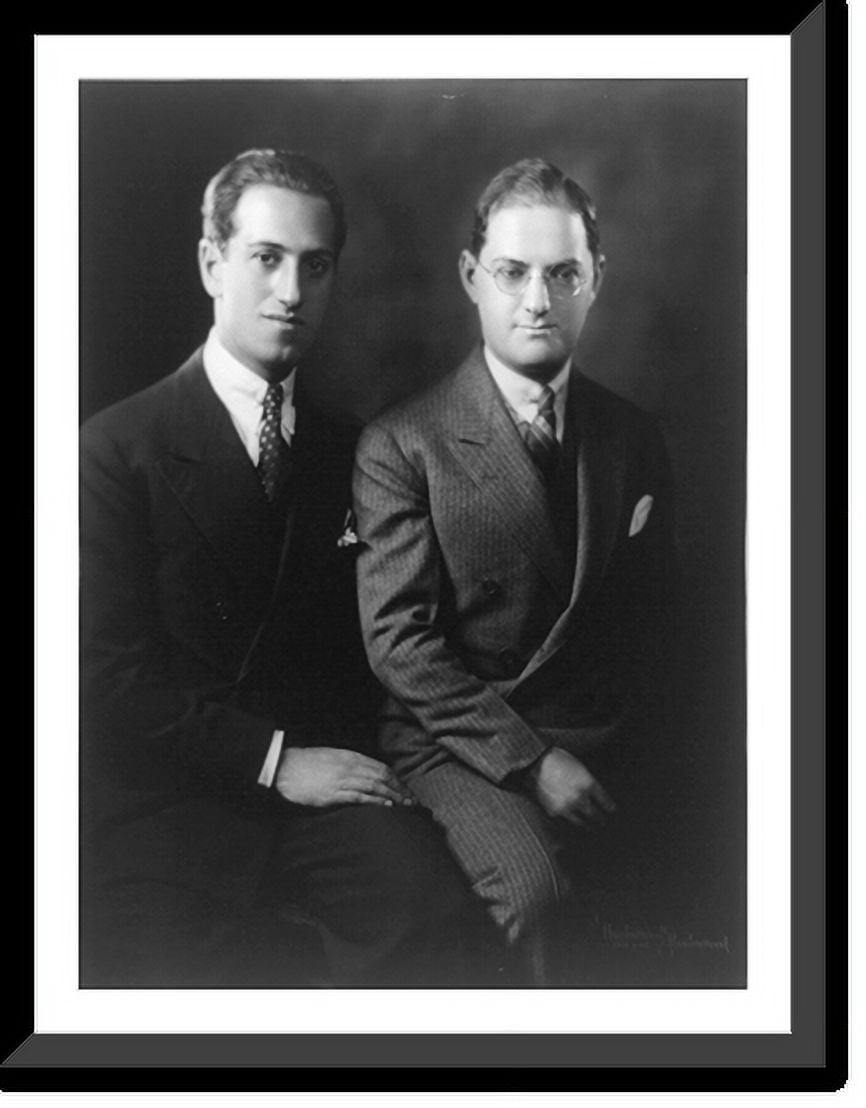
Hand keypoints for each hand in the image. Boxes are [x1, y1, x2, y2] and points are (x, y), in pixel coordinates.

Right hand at [274, 747, 416, 808]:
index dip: (396, 779)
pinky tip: (386, 806)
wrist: (285, 768)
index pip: (380, 767)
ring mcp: (342, 779)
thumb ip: (348, 764)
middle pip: (382, 777)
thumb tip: (363, 773)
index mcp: (350, 757)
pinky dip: (375, 801)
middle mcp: (350, 766)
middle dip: (400, 789)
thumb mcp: (332, 758)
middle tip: (412, 801)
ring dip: (393, 796)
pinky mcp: (333, 793)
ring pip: (375, 786)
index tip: (405, 789)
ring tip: (405, 806)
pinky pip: (359, 797)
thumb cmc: (306, 763)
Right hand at [528, 747, 616, 827]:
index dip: (609, 807)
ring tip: (587, 826)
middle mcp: (580, 798)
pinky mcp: (554, 811)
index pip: (605, 801)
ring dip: (585, 823)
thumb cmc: (557, 759)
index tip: (612, 810)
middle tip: (602, 823)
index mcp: (589, 784)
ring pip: (580, 821)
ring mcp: (567, 806)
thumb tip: (591, 791)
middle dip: (599, 819)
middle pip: (595, 815)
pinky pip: (563, 818)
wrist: (536, 762)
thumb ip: (586, 781)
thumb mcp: (578, 767)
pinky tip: (568, 819)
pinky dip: (566, 818)